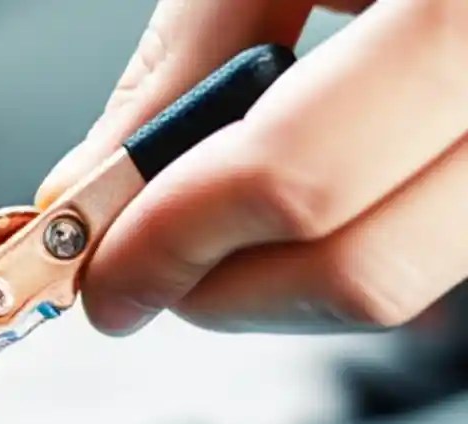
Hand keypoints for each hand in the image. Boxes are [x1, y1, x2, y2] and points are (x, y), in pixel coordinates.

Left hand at [35, 0, 467, 334]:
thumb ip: (190, 52)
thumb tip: (95, 177)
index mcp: (460, 8)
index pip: (300, 176)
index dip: (176, 242)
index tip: (101, 269)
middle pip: (367, 268)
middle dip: (221, 290)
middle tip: (142, 272)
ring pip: (413, 282)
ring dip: (285, 283)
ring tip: (214, 234)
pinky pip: (445, 251)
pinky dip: (359, 247)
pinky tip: (308, 204)